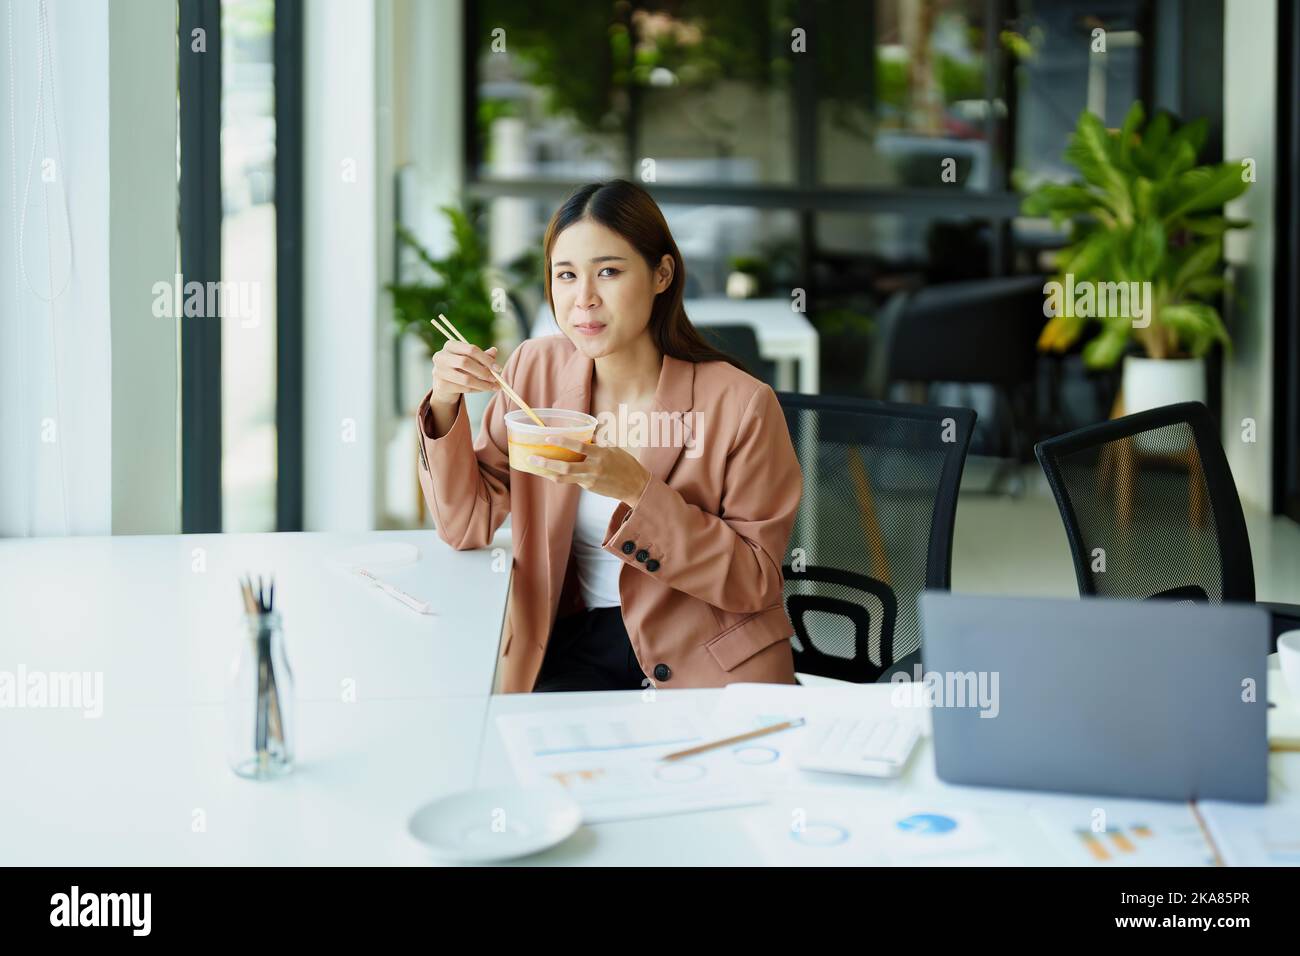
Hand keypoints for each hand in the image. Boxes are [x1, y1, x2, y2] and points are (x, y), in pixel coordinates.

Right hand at [430, 339, 499, 406]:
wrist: (444, 384)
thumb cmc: (460, 368)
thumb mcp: (472, 360)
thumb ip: (483, 356)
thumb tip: (494, 351)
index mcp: (450, 345)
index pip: (471, 349)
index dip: (486, 359)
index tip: (498, 368)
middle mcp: (441, 356)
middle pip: (465, 362)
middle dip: (483, 371)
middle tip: (495, 379)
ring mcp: (439, 371)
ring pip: (465, 379)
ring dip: (482, 384)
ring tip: (493, 387)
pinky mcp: (442, 385)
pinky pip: (464, 388)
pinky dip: (476, 389)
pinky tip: (482, 389)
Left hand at [528, 434, 651, 506]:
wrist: (635, 486)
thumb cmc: (626, 464)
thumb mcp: (614, 449)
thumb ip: (598, 444)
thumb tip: (586, 436)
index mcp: (600, 454)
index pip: (578, 447)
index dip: (562, 442)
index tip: (548, 438)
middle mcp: (593, 468)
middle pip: (565, 467)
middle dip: (546, 463)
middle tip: (532, 458)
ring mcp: (590, 480)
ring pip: (564, 478)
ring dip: (548, 473)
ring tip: (535, 467)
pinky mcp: (589, 487)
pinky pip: (572, 480)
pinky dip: (562, 475)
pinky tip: (551, 471)